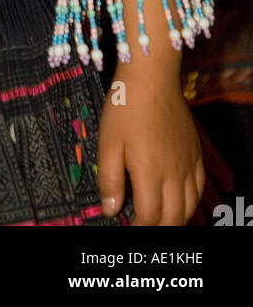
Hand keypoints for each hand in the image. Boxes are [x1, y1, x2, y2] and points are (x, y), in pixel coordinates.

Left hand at [97, 76, 204, 224]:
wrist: (152, 78)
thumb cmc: (125, 108)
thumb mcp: (107, 142)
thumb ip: (109, 179)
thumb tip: (110, 209)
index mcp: (150, 172)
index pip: (150, 216)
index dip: (138, 228)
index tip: (127, 227)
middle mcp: (174, 173)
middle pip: (174, 218)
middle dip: (158, 228)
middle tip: (143, 226)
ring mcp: (188, 163)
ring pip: (191, 206)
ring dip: (176, 219)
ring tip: (159, 218)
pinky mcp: (196, 152)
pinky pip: (200, 188)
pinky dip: (191, 202)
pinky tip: (179, 199)